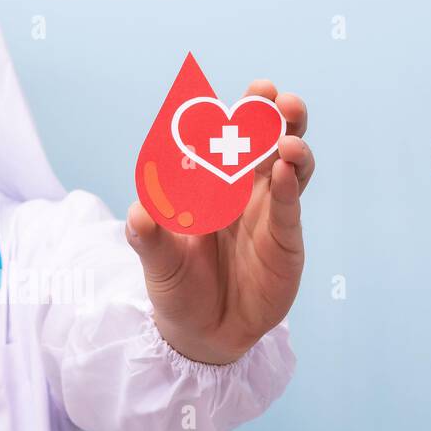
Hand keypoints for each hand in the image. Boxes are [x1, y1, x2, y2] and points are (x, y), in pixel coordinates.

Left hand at [125, 79, 313, 364]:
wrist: (206, 334)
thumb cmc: (178, 289)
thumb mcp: (158, 265)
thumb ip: (150, 239)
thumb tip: (138, 213)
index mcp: (206, 185)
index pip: (218, 140)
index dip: (225, 114)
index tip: (222, 97)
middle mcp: (241, 189)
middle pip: (261, 140)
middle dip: (268, 114)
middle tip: (271, 96)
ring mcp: (268, 210)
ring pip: (287, 164)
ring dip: (290, 144)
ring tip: (288, 138)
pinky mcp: (285, 237)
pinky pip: (290, 205)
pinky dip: (292, 185)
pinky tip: (289, 169)